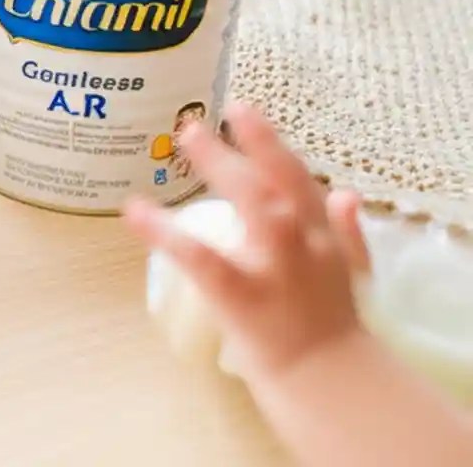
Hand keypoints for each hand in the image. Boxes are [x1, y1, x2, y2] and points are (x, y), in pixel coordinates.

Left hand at [125, 103, 370, 380]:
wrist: (327, 377)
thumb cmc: (330, 322)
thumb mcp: (350, 270)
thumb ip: (346, 231)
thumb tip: (348, 193)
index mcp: (321, 233)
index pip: (297, 177)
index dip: (268, 142)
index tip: (242, 109)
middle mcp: (302, 241)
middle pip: (276, 181)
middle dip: (242, 143)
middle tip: (196, 120)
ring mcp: (274, 266)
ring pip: (255, 205)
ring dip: (220, 166)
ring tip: (185, 137)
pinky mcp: (242, 294)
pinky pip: (200, 256)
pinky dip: (166, 231)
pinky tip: (136, 211)